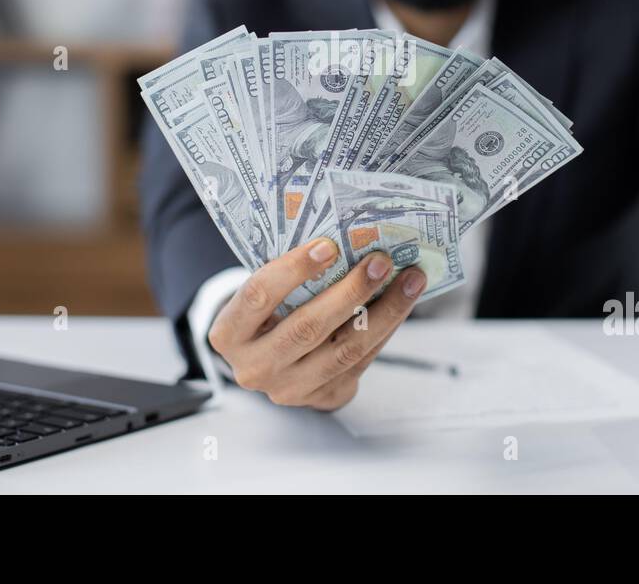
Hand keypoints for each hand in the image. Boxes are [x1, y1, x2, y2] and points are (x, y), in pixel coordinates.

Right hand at [207, 238, 426, 410]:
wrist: (271, 363)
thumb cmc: (268, 312)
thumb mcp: (263, 296)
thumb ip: (290, 276)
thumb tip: (346, 239)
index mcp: (229, 334)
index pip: (258, 295)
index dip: (294, 270)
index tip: (329, 246)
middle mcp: (254, 367)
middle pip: (307, 327)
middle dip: (351, 290)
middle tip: (381, 261)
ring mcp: (289, 389)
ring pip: (345, 350)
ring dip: (385, 311)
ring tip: (409, 280)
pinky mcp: (322, 397)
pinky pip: (361, 361)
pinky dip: (386, 328)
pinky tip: (403, 303)